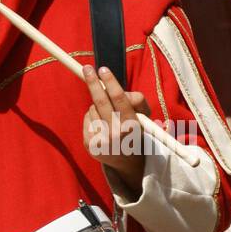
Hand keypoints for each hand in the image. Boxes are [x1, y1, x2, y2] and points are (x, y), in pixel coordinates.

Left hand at [82, 65, 150, 194]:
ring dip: (98, 106)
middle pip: (100, 102)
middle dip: (93, 83)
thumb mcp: (144, 117)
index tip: (103, 69)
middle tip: (87, 68)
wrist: (127, 163)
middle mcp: (115, 134)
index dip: (110, 82)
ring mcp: (101, 140)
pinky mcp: (89, 144)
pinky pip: (87, 119)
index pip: (119, 99)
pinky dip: (92, 117)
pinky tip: (101, 124)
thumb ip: (137, 101)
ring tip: (107, 115)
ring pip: (92, 109)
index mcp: (131, 125)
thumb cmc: (135, 132)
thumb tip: (115, 89)